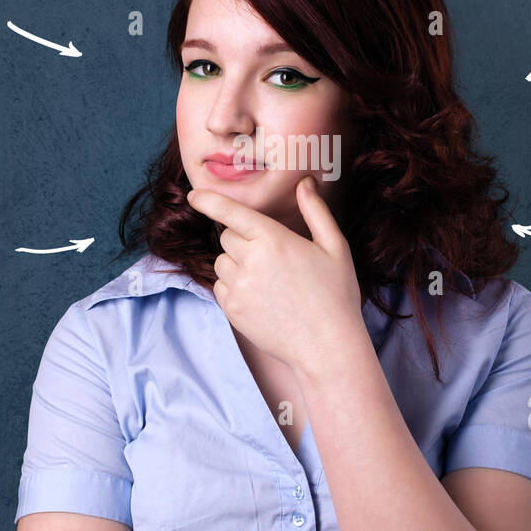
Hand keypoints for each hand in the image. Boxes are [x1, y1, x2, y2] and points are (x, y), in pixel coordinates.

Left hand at [186, 177, 364, 372]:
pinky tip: (261, 298)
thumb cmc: (336, 295)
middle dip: (242, 240)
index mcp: (274, 240)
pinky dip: (234, 288)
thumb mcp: (335, 248)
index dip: (209, 201)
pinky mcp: (232, 311)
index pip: (230, 212)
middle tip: (272, 257)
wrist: (327, 347)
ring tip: (269, 281)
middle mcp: (250, 261)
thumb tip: (304, 183)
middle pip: (227, 236)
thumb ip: (316, 211)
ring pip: (222, 262)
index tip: (194, 196)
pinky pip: (220, 288)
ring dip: (237, 264)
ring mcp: (238, 288)